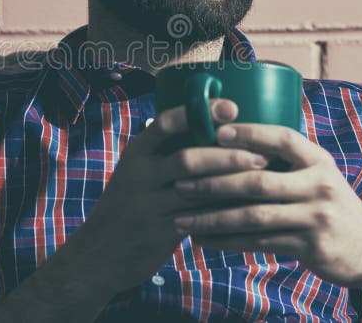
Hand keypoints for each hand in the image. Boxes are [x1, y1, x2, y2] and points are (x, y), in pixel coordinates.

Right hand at [74, 99, 269, 292]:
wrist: (101, 253)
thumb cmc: (128, 206)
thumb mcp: (136, 173)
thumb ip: (164, 153)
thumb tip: (209, 128)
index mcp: (136, 152)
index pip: (167, 122)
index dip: (200, 112)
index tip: (232, 107)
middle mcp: (139, 174)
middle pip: (187, 157)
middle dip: (227, 154)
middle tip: (260, 154)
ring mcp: (148, 204)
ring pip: (197, 189)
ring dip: (231, 182)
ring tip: (259, 176)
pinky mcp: (159, 231)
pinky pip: (199, 217)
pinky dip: (224, 209)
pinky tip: (246, 206)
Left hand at [172, 123, 361, 287]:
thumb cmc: (330, 203)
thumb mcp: (319, 173)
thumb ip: (286, 159)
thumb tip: (230, 136)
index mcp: (319, 160)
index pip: (281, 138)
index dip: (248, 133)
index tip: (214, 132)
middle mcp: (319, 185)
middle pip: (257, 180)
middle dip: (213, 182)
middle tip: (179, 183)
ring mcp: (315, 218)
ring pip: (253, 216)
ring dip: (212, 218)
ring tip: (182, 219)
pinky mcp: (309, 247)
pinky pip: (258, 243)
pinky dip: (227, 242)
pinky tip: (202, 240)